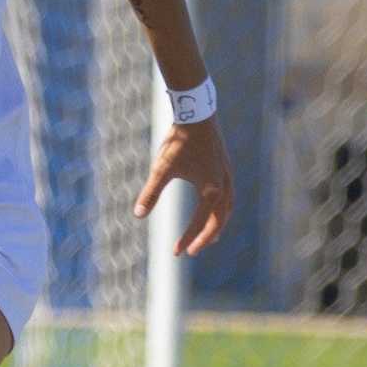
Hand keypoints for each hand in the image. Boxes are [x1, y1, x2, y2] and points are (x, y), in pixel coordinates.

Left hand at [135, 118, 232, 255]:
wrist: (196, 113)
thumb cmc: (179, 141)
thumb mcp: (161, 168)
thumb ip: (151, 193)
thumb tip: (137, 215)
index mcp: (210, 190)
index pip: (199, 223)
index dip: (188, 239)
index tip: (176, 252)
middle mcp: (223, 185)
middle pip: (219, 220)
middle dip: (205, 237)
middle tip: (192, 251)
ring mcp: (227, 176)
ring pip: (227, 208)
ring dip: (218, 224)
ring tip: (209, 237)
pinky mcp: (226, 168)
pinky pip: (228, 196)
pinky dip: (222, 209)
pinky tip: (212, 209)